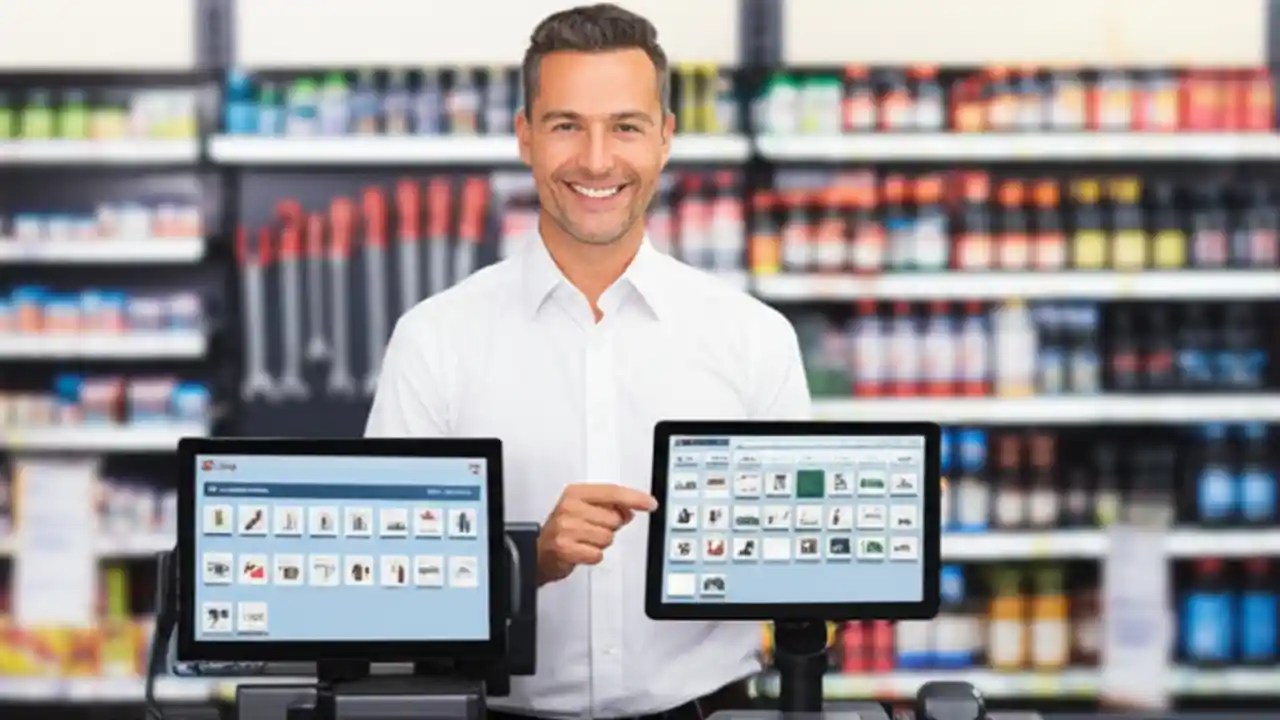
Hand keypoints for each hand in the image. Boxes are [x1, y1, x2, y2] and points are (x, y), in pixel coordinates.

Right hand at [537, 483, 656, 585]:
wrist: (537, 552)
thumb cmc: (562, 529)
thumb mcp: (581, 507)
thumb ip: (608, 505)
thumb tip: (630, 509)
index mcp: (575, 493)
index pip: (613, 492)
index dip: (634, 498)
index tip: (649, 503)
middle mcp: (570, 508)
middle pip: (614, 518)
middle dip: (609, 527)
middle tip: (591, 529)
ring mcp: (567, 528)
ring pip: (608, 537)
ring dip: (600, 543)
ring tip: (584, 540)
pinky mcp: (566, 548)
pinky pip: (597, 554)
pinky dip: (592, 556)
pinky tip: (580, 551)